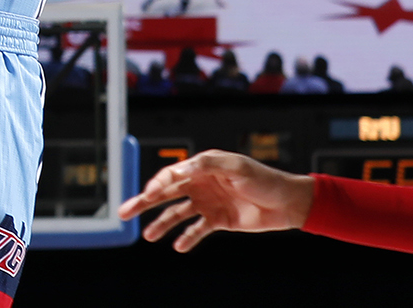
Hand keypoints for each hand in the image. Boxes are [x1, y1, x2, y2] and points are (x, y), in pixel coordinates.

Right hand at [115, 150, 314, 251]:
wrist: (287, 202)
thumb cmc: (264, 178)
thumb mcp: (237, 166)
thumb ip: (209, 165)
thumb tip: (183, 168)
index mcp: (203, 166)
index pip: (173, 175)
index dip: (157, 186)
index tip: (147, 197)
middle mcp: (202, 183)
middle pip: (167, 194)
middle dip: (145, 202)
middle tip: (124, 212)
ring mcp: (209, 202)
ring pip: (178, 214)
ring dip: (162, 224)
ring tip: (148, 236)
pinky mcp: (218, 220)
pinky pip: (197, 230)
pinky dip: (187, 237)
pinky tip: (179, 246)